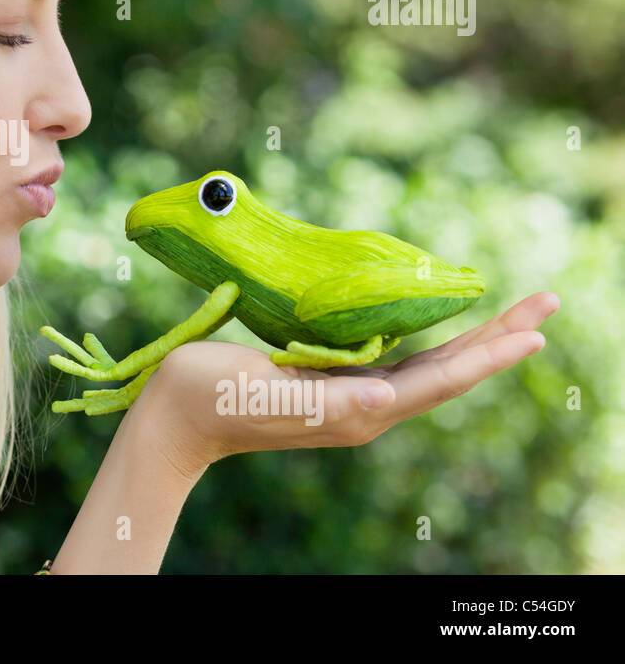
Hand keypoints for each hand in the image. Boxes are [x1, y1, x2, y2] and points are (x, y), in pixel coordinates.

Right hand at [143, 292, 559, 477]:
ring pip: (428, 365)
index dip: (489, 353)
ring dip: (471, 339)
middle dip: (497, 338)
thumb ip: (330, 402)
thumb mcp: (268, 395)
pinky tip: (435, 327)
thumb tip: (385, 399)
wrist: (174, 417)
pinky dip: (430, 340)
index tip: (534, 328)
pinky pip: (396, 360)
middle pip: (447, 370)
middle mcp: (365, 406)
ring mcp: (349, 396)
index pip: (440, 379)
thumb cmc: (213, 398)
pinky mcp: (328, 382)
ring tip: (509, 315)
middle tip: (546, 303)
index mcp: (359, 410)